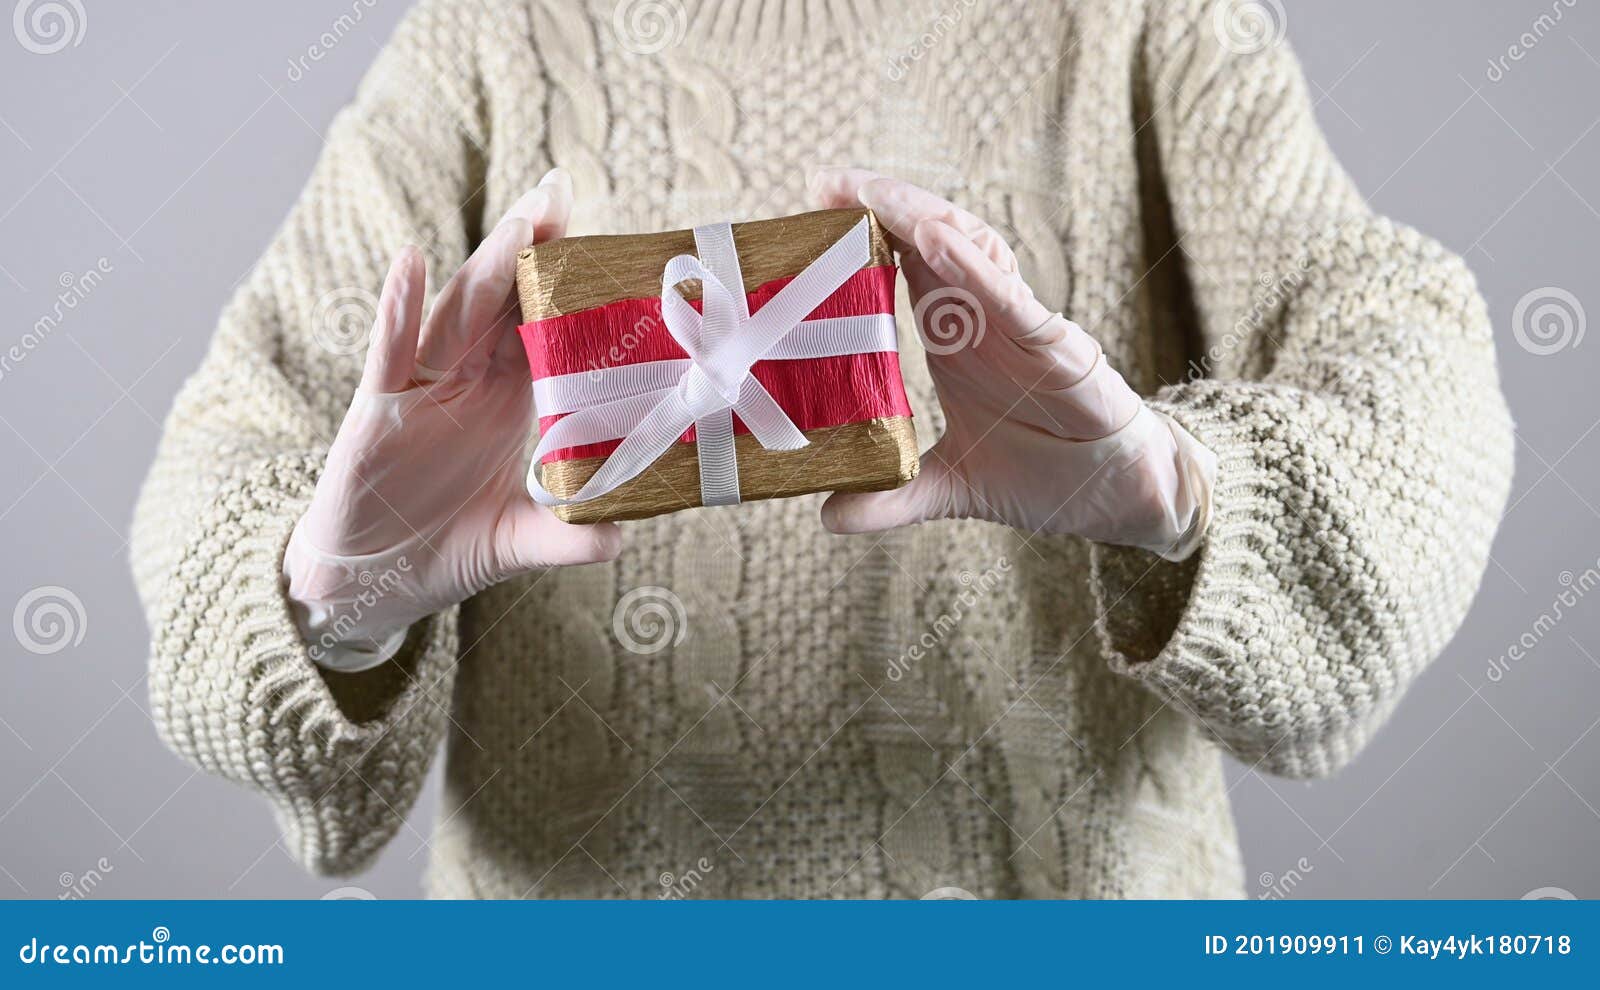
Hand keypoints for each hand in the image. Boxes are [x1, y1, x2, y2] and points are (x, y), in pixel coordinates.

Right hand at [284, 169, 620, 670]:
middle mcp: (463, 386)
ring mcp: (417, 394)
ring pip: (455, 318)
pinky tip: (412, 263)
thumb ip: (568, 537)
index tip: (596, 233)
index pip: (540, 328)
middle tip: (560, 189)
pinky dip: (398, 309)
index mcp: (503, 403)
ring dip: (486, 266)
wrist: (370, 587)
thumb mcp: (516, 542)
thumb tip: (621, 537)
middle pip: (501, 303)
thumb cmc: (441, 548)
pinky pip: (388, 356)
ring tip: (522, 218)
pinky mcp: (376, 416)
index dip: (563, 282)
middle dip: (530, 247)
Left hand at [808, 168, 1213, 558]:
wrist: (1119, 497)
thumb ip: (894, 498)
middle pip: (932, 241)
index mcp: (958, 335)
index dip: (866, 231)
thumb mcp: (952, 487)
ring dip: (921, 218)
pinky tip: (937, 240)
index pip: (906, 264)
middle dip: (882, 206)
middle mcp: (987, 319)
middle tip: (827, 183)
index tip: (816, 204)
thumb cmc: (1044, 471)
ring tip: (872, 193)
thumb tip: (828, 517)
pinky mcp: (1061, 352)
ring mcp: (1024, 329)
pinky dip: (977, 270)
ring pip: (973, 254)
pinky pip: (1015, 301)